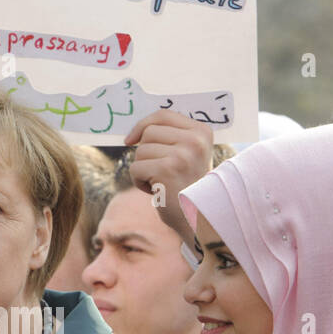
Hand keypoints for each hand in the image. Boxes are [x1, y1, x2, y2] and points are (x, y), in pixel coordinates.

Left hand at [123, 108, 213, 246]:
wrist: (197, 218)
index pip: (163, 115)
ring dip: (143, 169)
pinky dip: (139, 182)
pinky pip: (136, 168)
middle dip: (145, 153)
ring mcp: (182, 154)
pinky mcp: (167, 170)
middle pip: (149, 133)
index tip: (131, 140)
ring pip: (141, 151)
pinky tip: (156, 191)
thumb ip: (170, 137)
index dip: (142, 125)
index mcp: (202, 131)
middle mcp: (195, 140)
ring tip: (161, 182)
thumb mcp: (187, 154)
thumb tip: (135, 132)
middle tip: (159, 172)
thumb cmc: (187, 186)